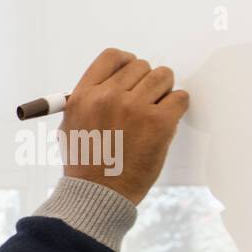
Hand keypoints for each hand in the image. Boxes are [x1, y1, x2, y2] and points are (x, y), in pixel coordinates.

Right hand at [59, 47, 188, 204]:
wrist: (98, 194)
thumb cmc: (85, 165)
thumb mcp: (71, 127)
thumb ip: (89, 101)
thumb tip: (113, 82)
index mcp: (83, 96)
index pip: (112, 57)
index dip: (127, 62)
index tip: (132, 73)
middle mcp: (107, 97)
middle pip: (141, 66)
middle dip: (146, 82)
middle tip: (144, 102)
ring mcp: (134, 108)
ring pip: (164, 77)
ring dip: (163, 92)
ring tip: (154, 112)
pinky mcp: (159, 122)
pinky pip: (180, 98)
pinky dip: (176, 107)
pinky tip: (165, 122)